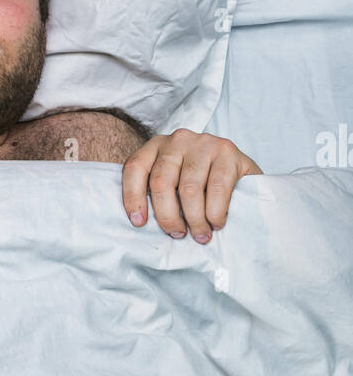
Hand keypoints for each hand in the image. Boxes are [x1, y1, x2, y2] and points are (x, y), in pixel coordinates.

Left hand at [122, 130, 261, 241]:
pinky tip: (217, 223)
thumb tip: (140, 223)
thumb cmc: (200, 185)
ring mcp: (203, 143)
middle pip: (161, 182)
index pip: (135, 168)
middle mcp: (178, 140)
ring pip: (189, 189)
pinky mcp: (228, 151)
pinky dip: (215, 212)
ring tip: (200, 235)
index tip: (139, 223)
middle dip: (167, 216)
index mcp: (156, 146)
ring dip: (194, 219)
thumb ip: (157, 193)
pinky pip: (217, 188)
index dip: (133, 197)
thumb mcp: (174, 183)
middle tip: (177, 234)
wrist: (242, 173)